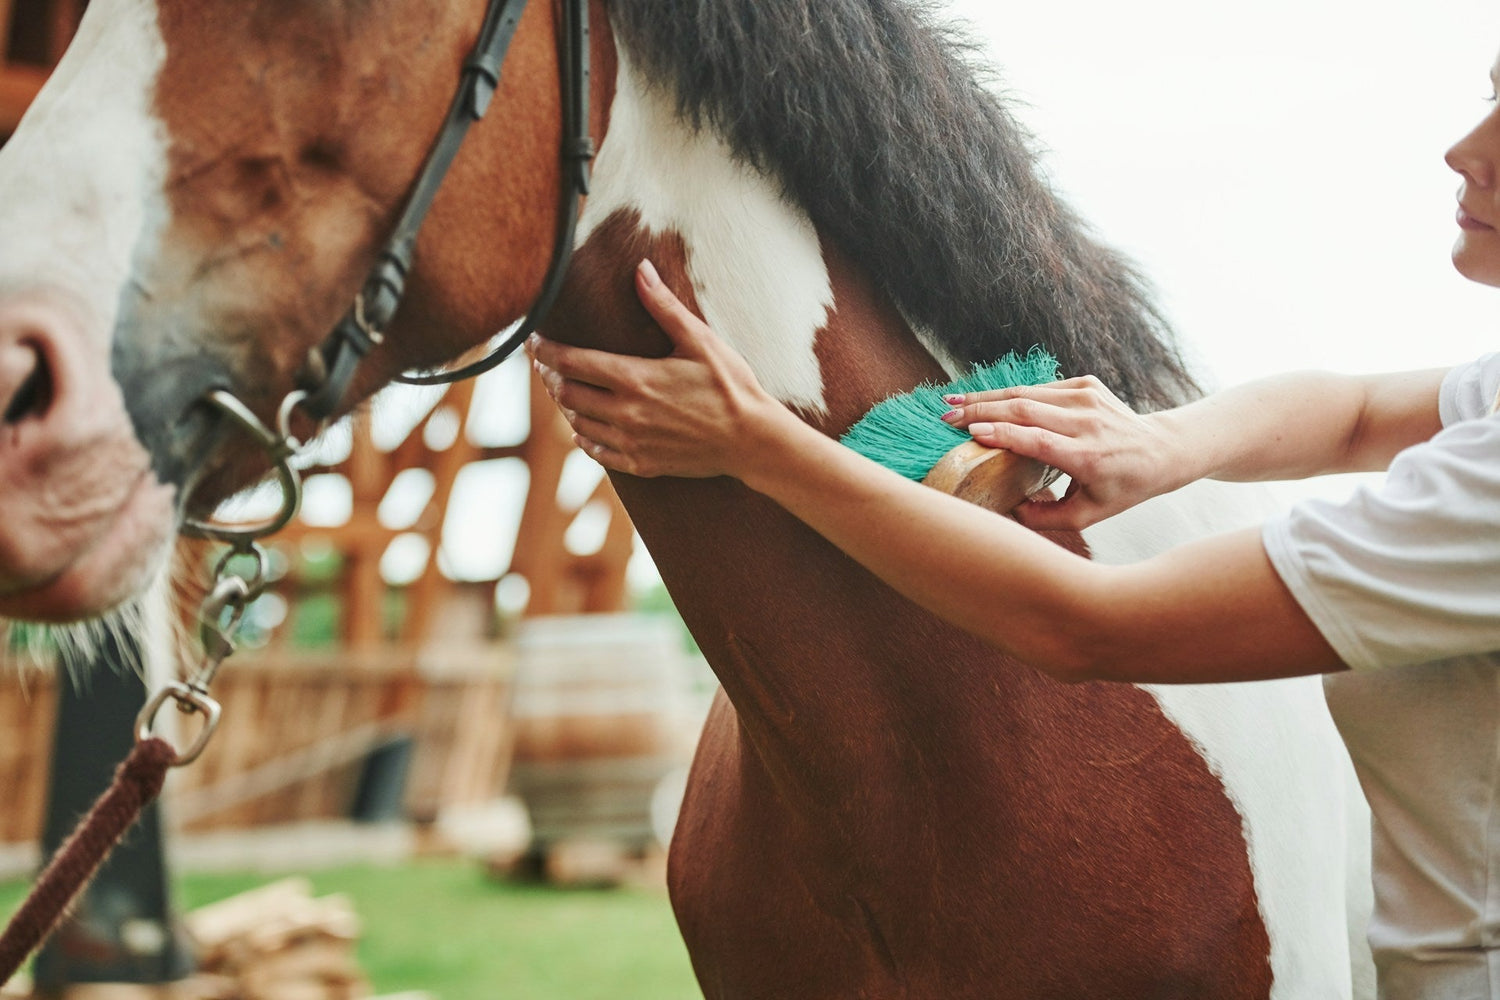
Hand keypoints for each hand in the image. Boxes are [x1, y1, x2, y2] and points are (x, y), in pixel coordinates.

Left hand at [529, 260, 785, 478]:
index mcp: (635, 378)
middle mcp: (626, 413)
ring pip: (578, 424)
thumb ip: (664, 307)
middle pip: (566, 395)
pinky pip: (598, 453)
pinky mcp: (642, 464)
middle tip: (547, 365)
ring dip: (567, 406)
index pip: (571, 362)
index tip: (536, 340)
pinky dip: (585, 438)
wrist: (751, 440)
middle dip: (551, 377)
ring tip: (566, 390)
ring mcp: (632, 442)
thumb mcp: (700, 340)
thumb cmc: (730, 386)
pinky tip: (585, 428)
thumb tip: (640, 269)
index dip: (546, 351)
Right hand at [942, 376, 1189, 528]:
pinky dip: (1008, 394)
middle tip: (945, 418)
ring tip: (953, 403)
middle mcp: (1088, 423)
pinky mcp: (1085, 384)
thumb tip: (1007, 510)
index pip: (1038, 440)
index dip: (1002, 433)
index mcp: (1088, 457)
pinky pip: (1039, 389)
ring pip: (1027, 393)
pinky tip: (983, 399)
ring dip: (986, 397)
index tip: (969, 433)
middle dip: (980, 411)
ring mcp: (1087, 397)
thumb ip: (1044, 519)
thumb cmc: (1122, 487)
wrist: (1161, 450)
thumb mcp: (1088, 515)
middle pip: (1025, 408)